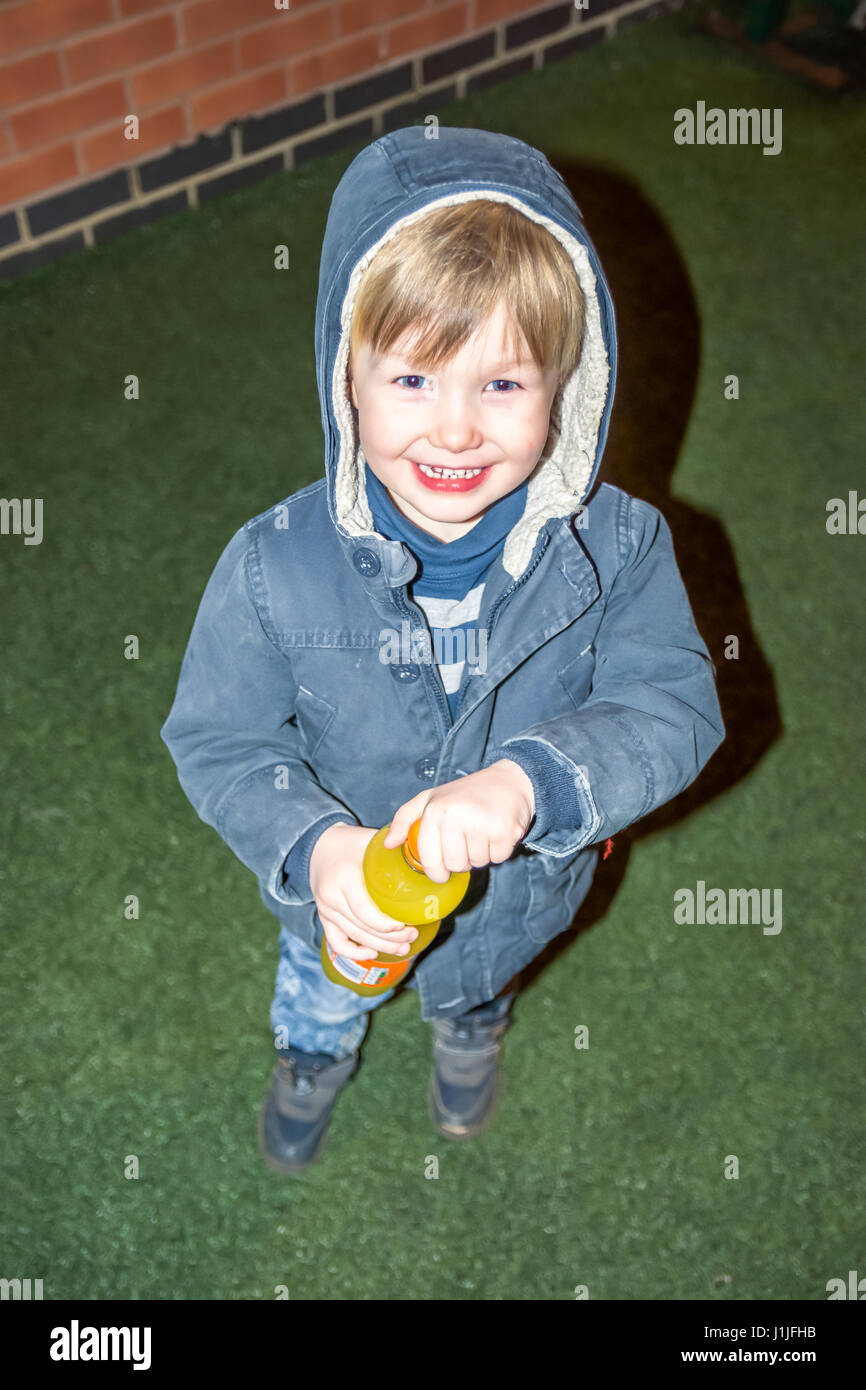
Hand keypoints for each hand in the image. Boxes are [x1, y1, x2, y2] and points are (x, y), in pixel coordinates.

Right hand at [309, 823, 418, 960]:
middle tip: (412, 937)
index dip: (385, 924)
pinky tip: (372, 954)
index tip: (406, 926)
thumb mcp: (371, 840)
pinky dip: (354, 952)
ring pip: (354, 936)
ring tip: (403, 948)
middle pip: (362, 927)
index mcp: (344, 877)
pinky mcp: (324, 917)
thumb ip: (395, 849)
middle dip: (390, 938)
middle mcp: (331, 896)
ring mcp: (325, 909)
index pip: (364, 910)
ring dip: (380, 946)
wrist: (320, 846)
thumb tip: (426, 857)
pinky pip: (337, 942)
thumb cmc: (351, 843)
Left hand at [381, 760, 534, 882]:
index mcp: (435, 809)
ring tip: (482, 832)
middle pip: (455, 865)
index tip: (441, 873)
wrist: (509, 780)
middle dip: (462, 860)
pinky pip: (497, 858)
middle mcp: (456, 815)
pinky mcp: (504, 831)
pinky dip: (498, 851)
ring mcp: (481, 823)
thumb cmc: (466, 793)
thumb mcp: (430, 798)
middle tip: (467, 841)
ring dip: (480, 854)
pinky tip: (497, 833)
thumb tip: (389, 844)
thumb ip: (404, 819)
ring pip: (476, 863)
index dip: (436, 872)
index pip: (430, 859)